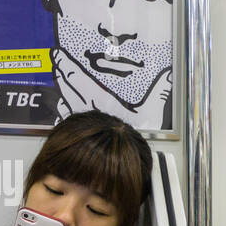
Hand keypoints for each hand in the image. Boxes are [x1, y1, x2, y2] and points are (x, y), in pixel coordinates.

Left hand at [53, 49, 172, 129]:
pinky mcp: (80, 136)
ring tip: (60, 79)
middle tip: (56, 61)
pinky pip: (68, 118)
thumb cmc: (131, 141)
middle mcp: (87, 110)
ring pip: (67, 102)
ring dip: (63, 90)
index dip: (66, 65)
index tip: (58, 55)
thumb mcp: (151, 113)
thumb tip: (169, 76)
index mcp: (99, 101)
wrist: (116, 171)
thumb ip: (159, 93)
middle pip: (69, 88)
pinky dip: (66, 107)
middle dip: (62, 74)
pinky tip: (65, 106)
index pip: (78, 78)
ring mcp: (81, 124)